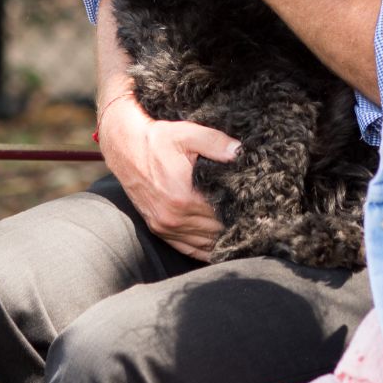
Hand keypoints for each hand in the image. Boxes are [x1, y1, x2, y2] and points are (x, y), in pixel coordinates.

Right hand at [96, 91, 240, 260]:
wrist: (124, 147)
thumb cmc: (157, 139)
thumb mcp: (187, 134)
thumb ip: (216, 143)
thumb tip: (241, 152)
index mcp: (183, 198)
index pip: (223, 216)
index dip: (242, 214)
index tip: (258, 210)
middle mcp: (173, 219)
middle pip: (216, 233)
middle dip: (235, 227)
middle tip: (256, 222)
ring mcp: (165, 227)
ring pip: (204, 245)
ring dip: (222, 240)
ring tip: (243, 234)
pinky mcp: (159, 229)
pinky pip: (187, 249)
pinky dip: (204, 249)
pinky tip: (220, 246)